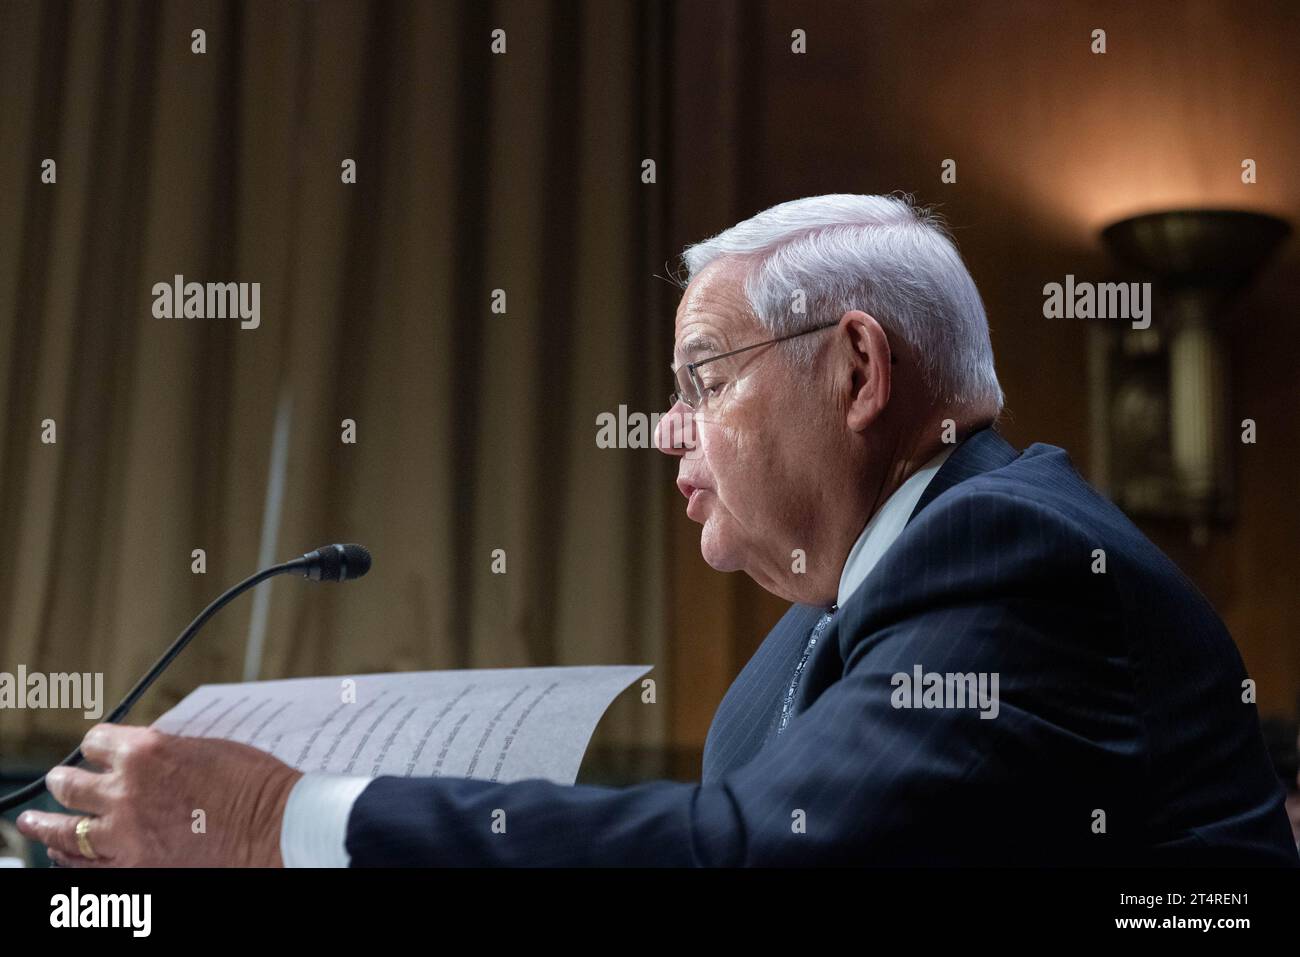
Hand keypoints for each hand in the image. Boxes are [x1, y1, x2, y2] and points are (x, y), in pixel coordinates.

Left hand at [16, 724, 302, 866]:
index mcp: (146, 751)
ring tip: (35, 820)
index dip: (96, 744)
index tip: (96, 748)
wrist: (275, 826)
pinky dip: (68, 860)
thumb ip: (169, 750)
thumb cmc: (255, 784)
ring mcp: (124, 834)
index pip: (97, 742)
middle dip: (63, 780)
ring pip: (64, 830)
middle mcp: (125, 790)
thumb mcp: (209, 747)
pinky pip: (84, 866)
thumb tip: (149, 755)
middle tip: (59, 780)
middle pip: (71, 784)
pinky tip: (61, 857)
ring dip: (46, 823)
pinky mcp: (134, 867)